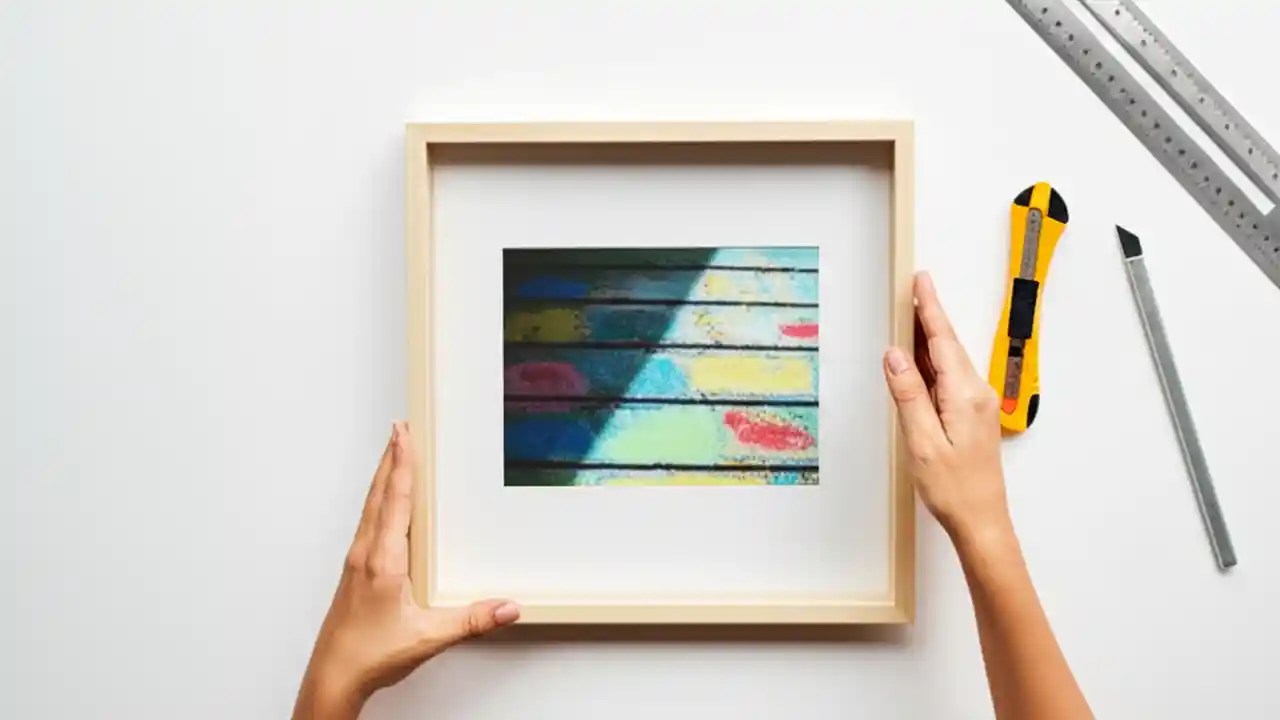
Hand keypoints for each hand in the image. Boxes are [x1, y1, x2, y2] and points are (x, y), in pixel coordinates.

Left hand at [293, 422, 519, 719]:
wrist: (333, 677)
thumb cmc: (368, 655)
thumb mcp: (428, 637)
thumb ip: (471, 620)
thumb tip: (506, 607)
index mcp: (383, 559)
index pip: (396, 499)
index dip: (402, 463)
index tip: (404, 433)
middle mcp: (366, 554)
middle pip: (379, 493)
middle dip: (391, 459)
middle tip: (399, 429)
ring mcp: (357, 562)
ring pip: (370, 507)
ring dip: (383, 478)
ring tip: (392, 457)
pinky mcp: (355, 572)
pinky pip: (367, 523)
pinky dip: (377, 502)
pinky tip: (383, 507)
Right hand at [882, 273, 1011, 543]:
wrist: (982, 520)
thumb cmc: (954, 488)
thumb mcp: (923, 441)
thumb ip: (909, 394)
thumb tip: (895, 356)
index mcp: (964, 396)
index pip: (943, 341)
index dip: (930, 308)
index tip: (921, 280)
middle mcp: (976, 394)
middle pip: (947, 346)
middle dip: (928, 316)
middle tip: (911, 289)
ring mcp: (976, 405)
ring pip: (948, 362)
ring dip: (928, 340)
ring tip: (909, 317)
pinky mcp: (972, 416)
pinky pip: (950, 379)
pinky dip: (932, 364)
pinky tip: (919, 362)